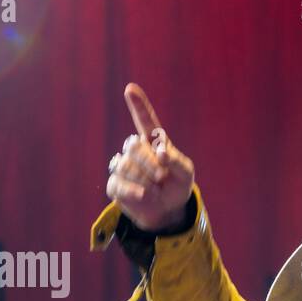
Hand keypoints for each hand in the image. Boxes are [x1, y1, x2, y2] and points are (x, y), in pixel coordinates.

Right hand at [106, 83, 194, 231]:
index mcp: (153, 142)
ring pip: (125, 166)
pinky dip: (134, 192)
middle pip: (133, 146)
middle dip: (149, 163)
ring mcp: (123, 166)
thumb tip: (160, 152)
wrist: (167, 211)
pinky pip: (118, 183)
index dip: (139, 106)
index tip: (130, 89)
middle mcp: (136, 151)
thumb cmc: (177, 186)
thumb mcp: (185, 174)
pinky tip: (144, 196)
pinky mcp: (116, 185)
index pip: (145, 121)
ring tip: (156, 191)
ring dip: (145, 181)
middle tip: (161, 178)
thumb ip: (176, 161)